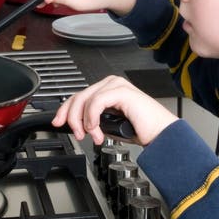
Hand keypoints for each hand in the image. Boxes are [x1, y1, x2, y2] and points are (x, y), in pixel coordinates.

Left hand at [53, 75, 177, 146]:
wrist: (160, 135)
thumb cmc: (141, 130)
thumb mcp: (108, 125)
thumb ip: (94, 120)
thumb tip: (78, 124)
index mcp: (108, 89)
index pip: (80, 95)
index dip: (66, 109)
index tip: (58, 122)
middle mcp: (111, 83)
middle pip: (79, 96)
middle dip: (71, 116)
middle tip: (76, 133)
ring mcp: (116, 85)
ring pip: (85, 99)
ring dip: (83, 121)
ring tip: (91, 135)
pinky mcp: (121, 91)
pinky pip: (96, 102)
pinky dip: (91, 117)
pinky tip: (95, 129)